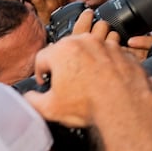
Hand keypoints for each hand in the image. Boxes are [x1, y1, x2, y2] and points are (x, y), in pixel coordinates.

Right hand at [26, 32, 149, 129]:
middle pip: (67, 46)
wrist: (123, 107)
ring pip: (92, 42)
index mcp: (61, 52)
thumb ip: (33, 101)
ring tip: (88, 69)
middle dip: (64, 61)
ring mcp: (105, 44)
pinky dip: (108, 59)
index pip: (42, 58)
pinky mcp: (122, 51)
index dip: (40, 72)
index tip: (45, 82)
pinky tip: (108, 72)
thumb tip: (28, 97)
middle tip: (66, 77)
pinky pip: (112, 50)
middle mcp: (83, 42)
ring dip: (88, 53)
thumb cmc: (88, 106)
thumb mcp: (50, 108)